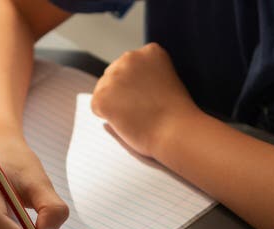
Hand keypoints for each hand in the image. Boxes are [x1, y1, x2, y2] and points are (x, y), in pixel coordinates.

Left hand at [91, 43, 198, 158]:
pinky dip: (108, 117)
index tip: (153, 97)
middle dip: (122, 93)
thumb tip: (117, 83)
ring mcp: (114, 76)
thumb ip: (146, 75)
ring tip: (137, 116)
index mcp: (150, 51)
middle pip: (113, 75)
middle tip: (143, 110)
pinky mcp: (102, 96)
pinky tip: (127, 121)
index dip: (138, 87)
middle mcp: (130, 57)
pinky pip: (96, 107)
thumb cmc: (175, 115)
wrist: (177, 132)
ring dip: (114, 105)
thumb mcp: (166, 81)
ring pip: (103, 91)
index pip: (130, 66)